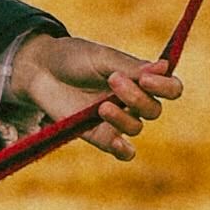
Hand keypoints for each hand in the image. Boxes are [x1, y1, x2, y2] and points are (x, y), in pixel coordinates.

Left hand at [7, 33, 180, 161]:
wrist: (40, 70)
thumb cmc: (73, 58)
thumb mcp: (102, 57)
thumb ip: (131, 67)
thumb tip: (165, 67)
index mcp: (139, 78)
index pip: (170, 88)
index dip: (165, 87)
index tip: (147, 79)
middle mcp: (133, 100)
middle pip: (154, 110)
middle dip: (137, 97)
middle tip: (114, 80)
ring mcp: (116, 119)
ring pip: (136, 127)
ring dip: (123, 117)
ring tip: (101, 106)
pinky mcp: (99, 135)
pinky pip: (122, 152)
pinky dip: (124, 150)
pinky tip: (118, 143)